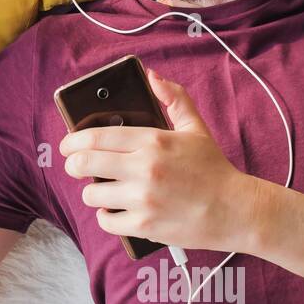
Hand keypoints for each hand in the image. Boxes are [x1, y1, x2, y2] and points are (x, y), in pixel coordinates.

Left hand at [58, 68, 259, 253]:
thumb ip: (174, 99)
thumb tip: (152, 76)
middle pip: (84, 163)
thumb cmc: (213, 169)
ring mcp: (143, 199)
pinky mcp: (144, 226)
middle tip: (75, 166)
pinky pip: (105, 220)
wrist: (236, 211)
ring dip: (92, 191)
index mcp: (153, 141)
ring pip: (91, 194)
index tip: (66, 145)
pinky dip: (106, 216)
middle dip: (72, 164)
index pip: (95, 136)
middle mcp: (144, 169)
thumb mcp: (196, 129)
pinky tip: (114, 210)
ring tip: (102, 189)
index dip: (72, 140)